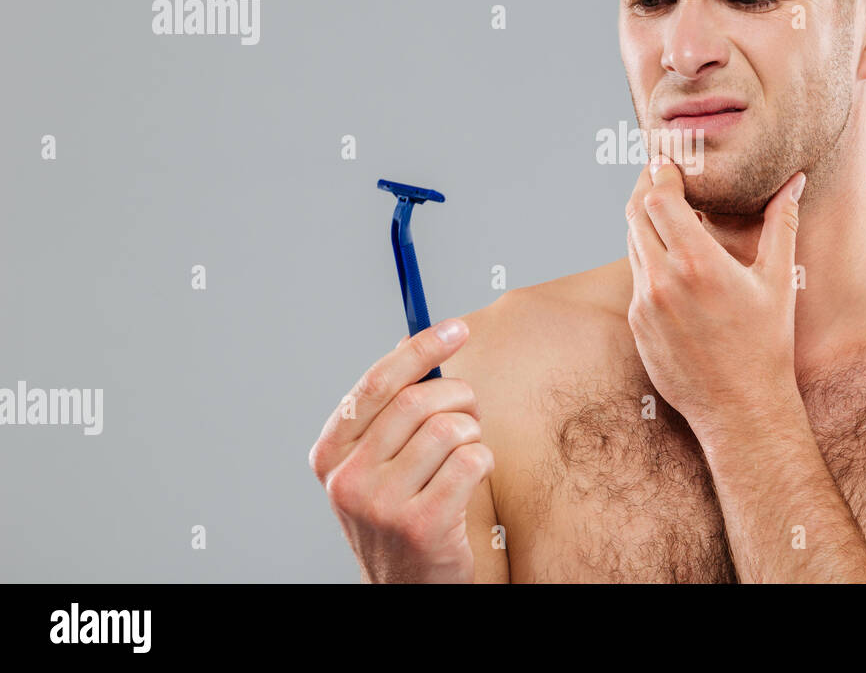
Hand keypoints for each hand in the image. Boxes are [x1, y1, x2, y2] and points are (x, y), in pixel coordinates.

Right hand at [308, 320, 493, 582]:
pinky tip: (473, 478)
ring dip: (473, 433)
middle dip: (459, 395)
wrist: (405, 588)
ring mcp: (382, 505)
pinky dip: (483, 460)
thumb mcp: (375, 464)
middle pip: (418, 401)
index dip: (420, 349)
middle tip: (471, 409)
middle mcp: (348, 479)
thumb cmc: (397, 513)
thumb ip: (387, 411)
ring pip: (451, 429)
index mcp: (331, 454)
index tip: (455, 329)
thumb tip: (412, 344)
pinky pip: (471, 461)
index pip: (376, 384)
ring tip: (467, 450)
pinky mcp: (422, 525)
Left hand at [624, 157, 806, 438]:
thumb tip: (793, 181)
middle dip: (646, 189)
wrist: (741, 408)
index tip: (669, 162)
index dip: (660, 174)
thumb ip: (781, 224)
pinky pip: (636, 278)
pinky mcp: (637, 325)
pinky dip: (648, 258)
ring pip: (631, 244)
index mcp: (697, 263)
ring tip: (666, 212)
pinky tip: (670, 258)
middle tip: (661, 175)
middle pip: (634, 214)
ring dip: (645, 223)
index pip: (658, 198)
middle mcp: (662, 280)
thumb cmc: (767, 344)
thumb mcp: (778, 281)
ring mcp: (644, 304)